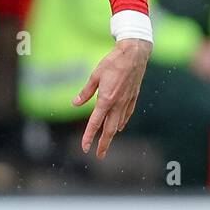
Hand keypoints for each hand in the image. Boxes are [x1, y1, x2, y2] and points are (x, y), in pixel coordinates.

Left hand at [75, 38, 150, 158]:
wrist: (134, 54)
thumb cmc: (112, 63)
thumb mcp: (94, 76)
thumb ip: (85, 92)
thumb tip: (75, 104)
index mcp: (106, 99)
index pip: (95, 122)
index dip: (89, 136)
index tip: (85, 147)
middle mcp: (117, 103)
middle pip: (110, 129)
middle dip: (104, 144)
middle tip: (99, 155)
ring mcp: (127, 101)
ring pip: (119, 123)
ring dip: (112, 135)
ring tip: (106, 144)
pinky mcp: (133, 97)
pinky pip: (126, 115)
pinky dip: (122, 123)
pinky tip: (119, 127)